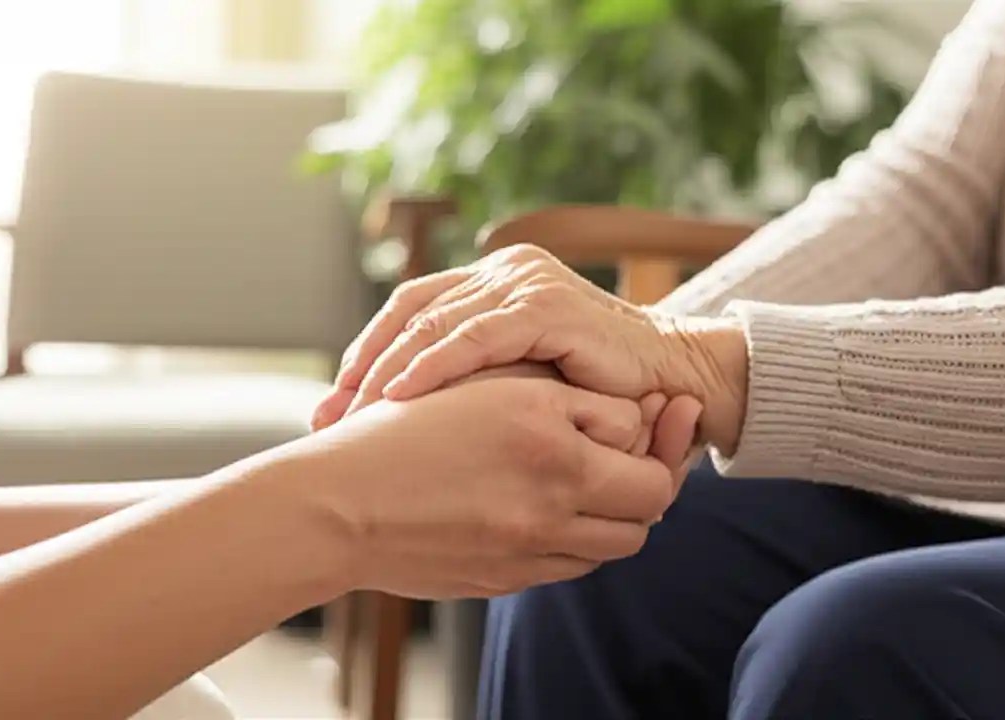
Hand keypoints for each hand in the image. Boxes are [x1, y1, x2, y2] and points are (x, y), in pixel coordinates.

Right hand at [299, 370, 700, 597]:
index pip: (656, 479)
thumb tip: (634, 420)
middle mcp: (550, 516)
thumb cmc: (403, 430)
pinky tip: (544, 502)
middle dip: (648, 485)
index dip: (668, 447)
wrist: (335, 505)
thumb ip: (575, 402)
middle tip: (640, 451)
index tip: (666, 415)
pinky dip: (568, 538)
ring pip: (604, 549)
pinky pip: (561, 568)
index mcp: (556, 459)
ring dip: (610, 515)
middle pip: (640, 521)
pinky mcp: (498, 582)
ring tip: (592, 476)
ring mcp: (525, 558)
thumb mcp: (494, 385)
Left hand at [313, 244, 747, 453]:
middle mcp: (502, 271)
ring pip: (434, 323)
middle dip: (362, 367)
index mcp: (489, 282)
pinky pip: (475, 338)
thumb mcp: (517, 378)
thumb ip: (469, 377)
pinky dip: (433, 366)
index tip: (330, 408)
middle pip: (409, 314)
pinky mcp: (546, 307)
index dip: (364, 355)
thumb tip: (394, 416)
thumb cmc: (594, 390)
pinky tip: (401, 395)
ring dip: (386, 368)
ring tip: (352, 410)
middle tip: (326, 416)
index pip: (408, 311)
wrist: (671, 384)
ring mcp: (524, 284)